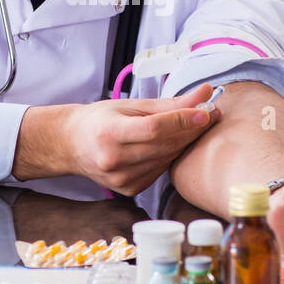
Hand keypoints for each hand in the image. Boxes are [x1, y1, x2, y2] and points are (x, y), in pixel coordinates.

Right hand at [63, 82, 221, 195]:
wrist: (72, 145)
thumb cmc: (101, 120)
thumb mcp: (130, 105)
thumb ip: (169, 103)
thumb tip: (205, 93)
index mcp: (109, 133)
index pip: (154, 128)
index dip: (182, 120)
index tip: (205, 112)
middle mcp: (113, 159)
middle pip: (164, 145)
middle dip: (191, 129)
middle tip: (211, 114)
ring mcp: (120, 179)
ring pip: (166, 159)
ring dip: (185, 143)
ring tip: (196, 126)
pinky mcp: (129, 189)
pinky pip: (160, 170)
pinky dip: (171, 156)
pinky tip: (173, 144)